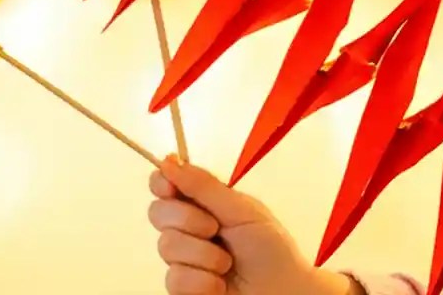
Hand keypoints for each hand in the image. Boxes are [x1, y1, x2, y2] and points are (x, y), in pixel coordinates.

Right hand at [148, 156, 363, 294]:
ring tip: (227, 263)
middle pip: (157, 212)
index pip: (165, 184)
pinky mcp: (183, 287)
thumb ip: (204, 186)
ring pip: (166, 247)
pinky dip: (201, 281)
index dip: (161, 182)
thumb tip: (170, 161)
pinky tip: (219, 285)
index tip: (170, 186)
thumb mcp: (242, 210)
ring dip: (202, 255)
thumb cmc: (272, 249)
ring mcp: (184, 258)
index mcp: (202, 203)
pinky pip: (174, 279)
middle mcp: (188, 228)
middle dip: (187, 220)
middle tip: (215, 229)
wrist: (284, 293)